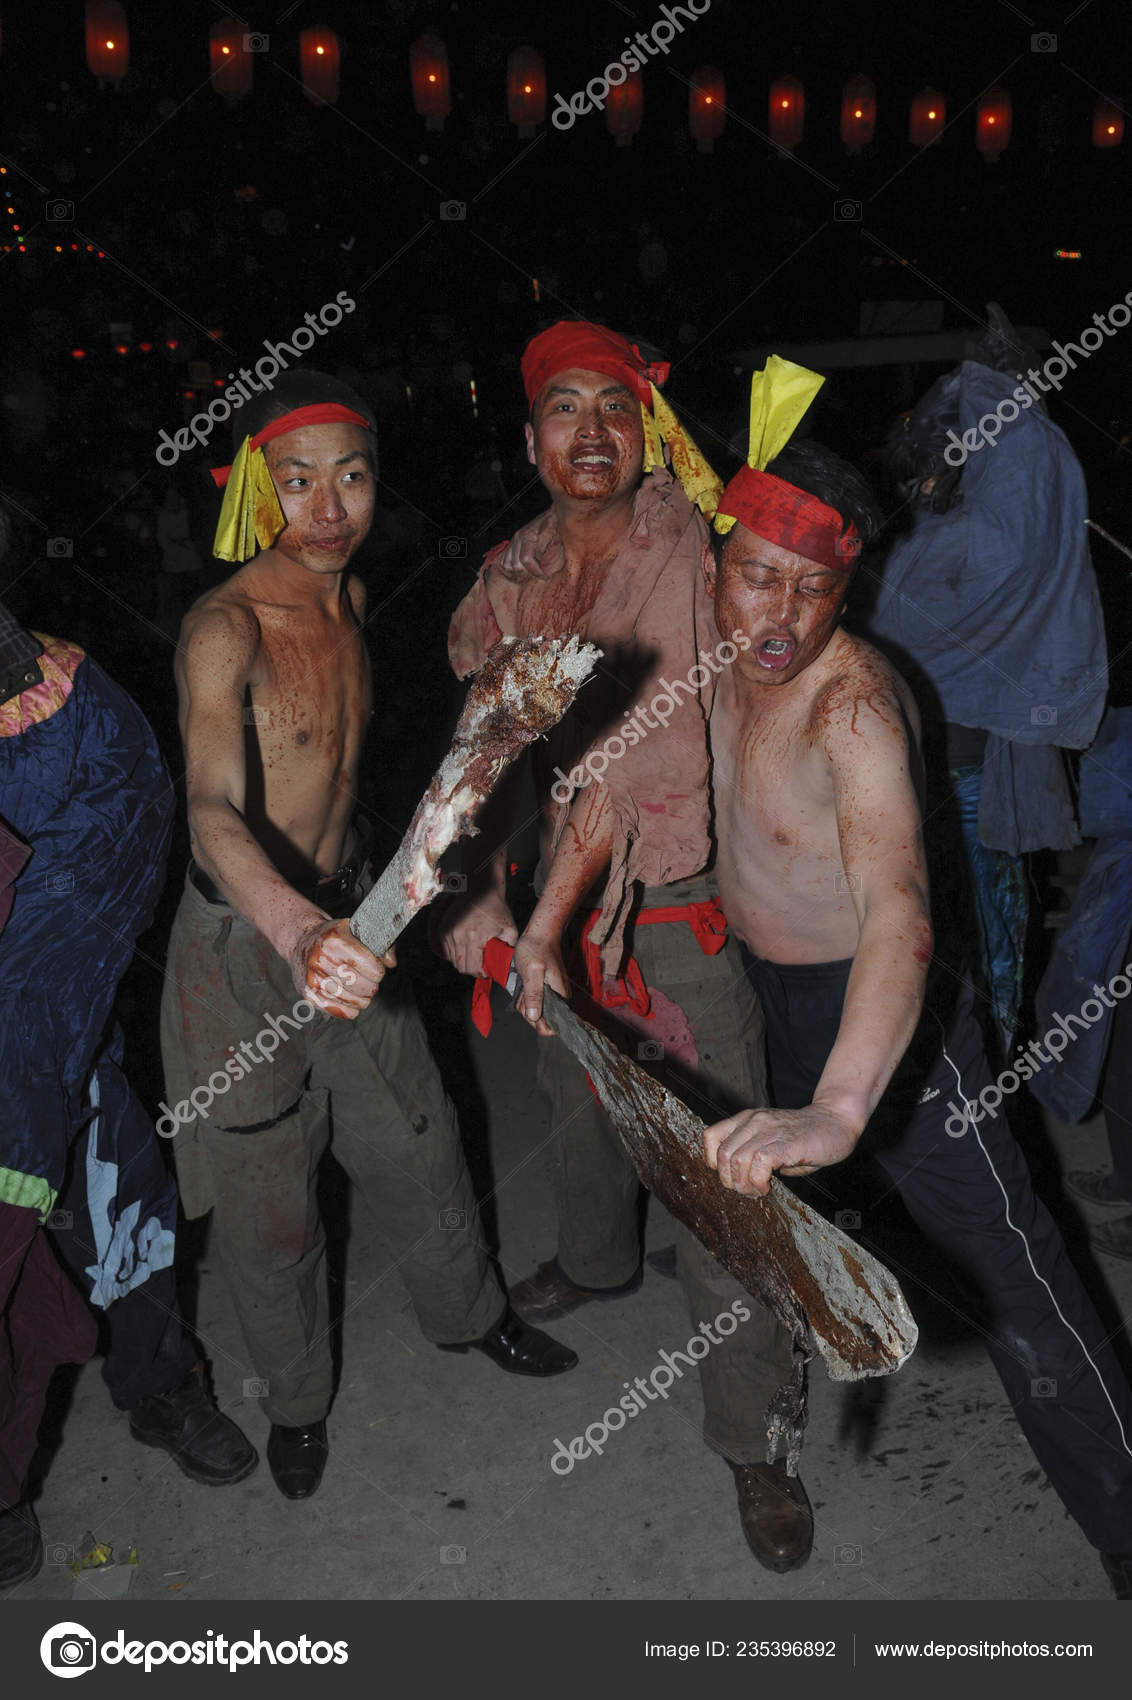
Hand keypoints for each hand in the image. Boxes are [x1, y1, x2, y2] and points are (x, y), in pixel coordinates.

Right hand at [291, 917, 394, 1019]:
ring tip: (363, 992)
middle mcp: (320, 958)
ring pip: (350, 1000)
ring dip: (362, 1000)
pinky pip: (337, 1010)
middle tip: (371, 983)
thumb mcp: (357, 930)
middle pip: (361, 985)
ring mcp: (312, 977)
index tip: (377, 970)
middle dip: (372, 987)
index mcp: (334, 941)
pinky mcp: (308, 993)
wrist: (301, 941)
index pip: (369, 966)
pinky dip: (350, 1010)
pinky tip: (353, 1003)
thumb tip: (391, 963)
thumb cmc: (335, 937)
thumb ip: (380, 944)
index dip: (378, 971)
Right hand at [435, 888, 517, 977]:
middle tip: (481, 965)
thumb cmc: (496, 907)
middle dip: (472, 969)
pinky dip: (455, 952)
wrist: (481, 888)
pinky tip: (466, 947)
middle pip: (461, 966)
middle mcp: (458, 936)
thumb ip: (509, 949)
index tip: (486, 971)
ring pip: (453, 959)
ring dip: (463, 961)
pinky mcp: (443, 929)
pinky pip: (447, 950)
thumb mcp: (509, 928)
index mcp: (474, 937)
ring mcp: (448, 932)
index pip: (472, 968)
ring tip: (474, 955)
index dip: (480, 973)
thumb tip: (509, 966)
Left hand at [512, 922, 568, 1034]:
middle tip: (525, 989)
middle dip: (527, 1010)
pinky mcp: (543, 991)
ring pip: (534, 1012)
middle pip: (540, 1021)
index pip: (552, 1028)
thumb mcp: (532, 971)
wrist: (540, 933)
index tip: (529, 1006)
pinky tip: (524, 984)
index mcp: (560, 997)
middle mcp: (558, 999)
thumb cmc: (537, 949)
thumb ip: (533, 995)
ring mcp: (550, 995)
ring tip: (525, 983)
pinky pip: (531, 1002)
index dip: (538, 1023)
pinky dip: (524, 996)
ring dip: (524, 1001)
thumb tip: (535, 1017)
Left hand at [702, 1103, 860, 1197]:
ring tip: (759, 1190)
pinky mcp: (787, 1143)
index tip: (732, 1176)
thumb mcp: (771, 1140)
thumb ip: (753, 1154)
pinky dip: (759, 1182)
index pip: (710, 1137)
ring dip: (745, 1184)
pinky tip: (768, 1187)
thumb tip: (739, 1180)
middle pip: (722, 1155)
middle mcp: (755, 1121)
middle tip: (748, 1190)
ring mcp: (770, 1130)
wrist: (837, 1122)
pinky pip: (759, 1163)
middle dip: (731, 1181)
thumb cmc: (806, 1137)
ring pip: (737, 1160)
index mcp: (747, 1119)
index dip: (714, 1163)